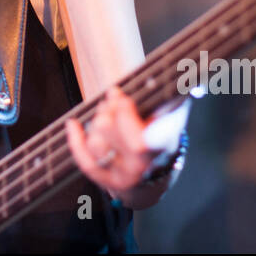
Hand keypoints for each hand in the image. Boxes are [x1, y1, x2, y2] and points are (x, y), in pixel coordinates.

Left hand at [66, 87, 189, 203]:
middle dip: (107, 108)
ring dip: (97, 121)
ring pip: (96, 144)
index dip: (124, 115)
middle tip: (112, 97)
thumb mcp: (172, 115)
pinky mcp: (106, 181)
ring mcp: (123, 176)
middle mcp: (142, 166)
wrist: (155, 173)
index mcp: (162, 146)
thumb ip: (172, 97)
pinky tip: (73, 124)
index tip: (121, 97)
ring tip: (105, 110)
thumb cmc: (162, 132)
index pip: (141, 138)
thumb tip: (182, 74)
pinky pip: (85, 161)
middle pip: (109, 131)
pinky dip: (76, 141)